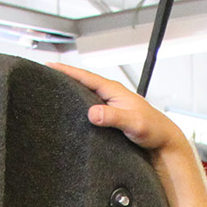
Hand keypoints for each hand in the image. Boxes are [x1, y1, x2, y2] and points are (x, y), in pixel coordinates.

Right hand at [51, 61, 186, 153]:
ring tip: (52, 89)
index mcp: (114, 90)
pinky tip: (72, 109)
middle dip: (64, 77)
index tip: (48, 65)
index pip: (85, 76)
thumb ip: (113, 117)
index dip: (66, 71)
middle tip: (43, 74)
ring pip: (86, 94)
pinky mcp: (112, 115)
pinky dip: (80, 104)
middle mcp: (111, 94)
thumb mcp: (133, 123)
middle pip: (82, 82)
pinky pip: (91, 106)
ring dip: (71, 90)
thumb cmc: (152, 131)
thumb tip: (92, 113)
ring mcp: (111, 104)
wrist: (164, 141)